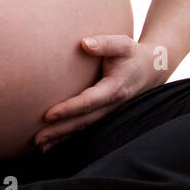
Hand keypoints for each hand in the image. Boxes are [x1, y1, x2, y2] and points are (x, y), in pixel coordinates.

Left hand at [34, 35, 165, 150]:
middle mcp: (112, 106)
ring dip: (62, 138)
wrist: (151, 70)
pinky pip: (85, 128)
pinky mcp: (104, 115)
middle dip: (60, 131)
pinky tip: (52, 144)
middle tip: (37, 139)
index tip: (48, 115)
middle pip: (83, 121)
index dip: (69, 109)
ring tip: (40, 146)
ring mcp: (109, 113)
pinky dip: (68, 137)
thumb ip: (105, 43)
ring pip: (83, 129)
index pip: (88, 101)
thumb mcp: (123, 44)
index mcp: (115, 89)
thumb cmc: (133, 55)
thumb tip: (84, 43)